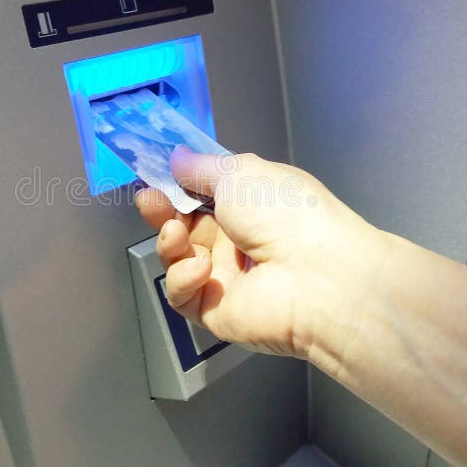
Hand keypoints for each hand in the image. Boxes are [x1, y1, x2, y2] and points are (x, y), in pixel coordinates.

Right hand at [136, 147, 387, 358]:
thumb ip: (201, 167)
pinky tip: (202, 269)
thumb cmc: (284, 212)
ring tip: (176, 234)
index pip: (202, 195)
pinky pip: (182, 295)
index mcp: (249, 204)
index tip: (153, 177)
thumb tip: (176, 156)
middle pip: (184, 226)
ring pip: (177, 259)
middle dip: (162, 212)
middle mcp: (237, 240)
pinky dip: (184, 278)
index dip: (176, 186)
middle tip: (149, 201)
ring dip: (170, 243)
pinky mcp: (215, 311)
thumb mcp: (240, 173)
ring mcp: (225, 277)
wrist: (317, 275)